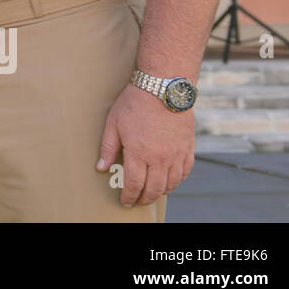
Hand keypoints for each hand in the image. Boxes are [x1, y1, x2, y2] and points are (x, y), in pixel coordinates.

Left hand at [96, 84, 195, 206]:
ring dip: (161, 193)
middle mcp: (160, 158)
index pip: (134, 185)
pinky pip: (185, 172)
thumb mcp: (113, 123)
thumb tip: (101, 167)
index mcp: (139, 153)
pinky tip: (170, 182)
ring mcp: (176, 154)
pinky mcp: (188, 148)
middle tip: (137, 201)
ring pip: (171, 184)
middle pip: (154, 189)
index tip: (125, 201)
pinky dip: (177, 181)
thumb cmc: (135, 103)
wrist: (163, 87)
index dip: (129, 196)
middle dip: (144, 199)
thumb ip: (107, 147)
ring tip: (151, 193)